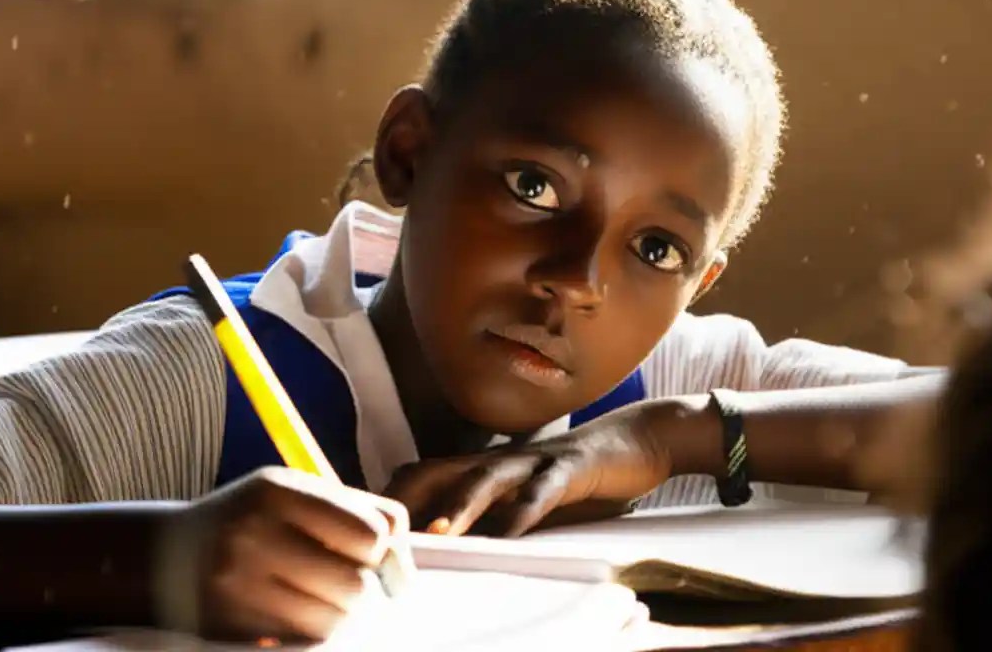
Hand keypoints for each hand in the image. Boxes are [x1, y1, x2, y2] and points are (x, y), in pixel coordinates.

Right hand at [165, 467, 407, 641]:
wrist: (165, 555)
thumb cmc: (251, 521)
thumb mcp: (294, 496)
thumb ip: (354, 513)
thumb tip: (403, 565)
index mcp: (279, 490)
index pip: (372, 533)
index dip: (386, 553)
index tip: (376, 560)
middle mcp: (255, 532)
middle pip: (357, 585)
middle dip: (364, 590)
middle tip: (349, 585)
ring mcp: (239, 583)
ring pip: (335, 621)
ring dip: (340, 615)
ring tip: (319, 598)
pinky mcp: (229, 625)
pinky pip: (305, 642)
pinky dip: (312, 633)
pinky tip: (295, 615)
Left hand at [386, 399, 690, 537]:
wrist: (634, 440)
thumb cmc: (568, 478)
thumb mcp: (518, 499)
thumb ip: (483, 518)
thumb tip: (438, 550)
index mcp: (478, 467)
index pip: (417, 476)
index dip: (386, 500)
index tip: (357, 531)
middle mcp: (495, 460)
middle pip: (435, 473)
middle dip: (404, 503)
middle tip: (377, 538)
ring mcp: (530, 462)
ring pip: (483, 480)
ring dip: (455, 508)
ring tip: (432, 536)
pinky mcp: (567, 470)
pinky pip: (540, 492)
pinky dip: (522, 514)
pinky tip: (509, 537)